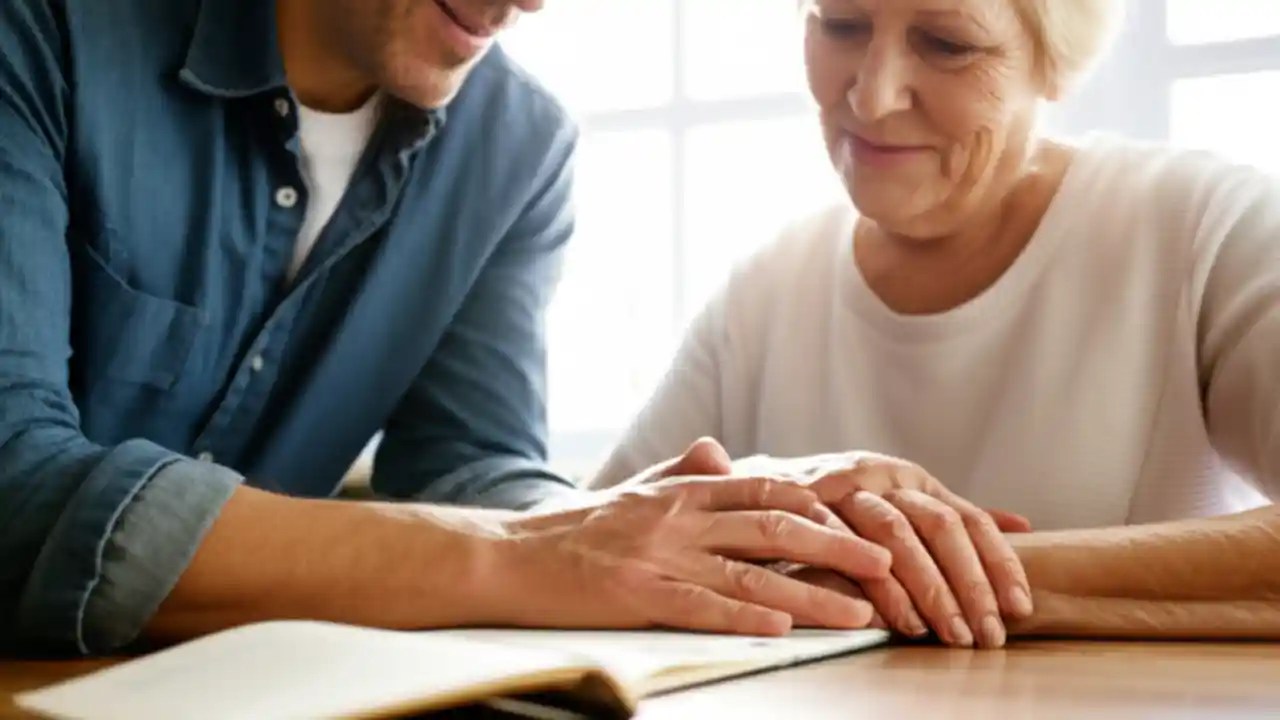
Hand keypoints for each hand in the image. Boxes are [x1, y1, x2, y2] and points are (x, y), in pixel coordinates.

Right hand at [495, 475, 892, 635]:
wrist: (509, 555)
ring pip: (752, 573)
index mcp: (683, 490)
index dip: (822, 506)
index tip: (865, 522)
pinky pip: (702, 607)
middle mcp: (679, 517)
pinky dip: (746, 618)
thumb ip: (683, 469)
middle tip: (889, 565)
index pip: (767, 489)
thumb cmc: (576, 527)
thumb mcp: (635, 489)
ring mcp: (660, 556)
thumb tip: (723, 450)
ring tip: (862, 612)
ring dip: (813, 594)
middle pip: (775, 527)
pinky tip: (783, 629)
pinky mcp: (637, 596)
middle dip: (839, 547)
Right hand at [748, 451, 1032, 647]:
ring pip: (895, 533)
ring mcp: (842, 487)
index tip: (1020, 608)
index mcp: (910, 477)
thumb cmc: (836, 503)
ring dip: (925, 587)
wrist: (755, 487)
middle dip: (967, 583)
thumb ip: (950, 514)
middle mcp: (882, 476)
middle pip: (937, 524)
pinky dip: (872, 585)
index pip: (967, 517)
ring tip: (943, 635)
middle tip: (985, 634)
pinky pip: (844, 545)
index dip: (998, 563)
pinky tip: (891, 621)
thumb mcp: (897, 499)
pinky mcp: (805, 504)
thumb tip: (1022, 525)